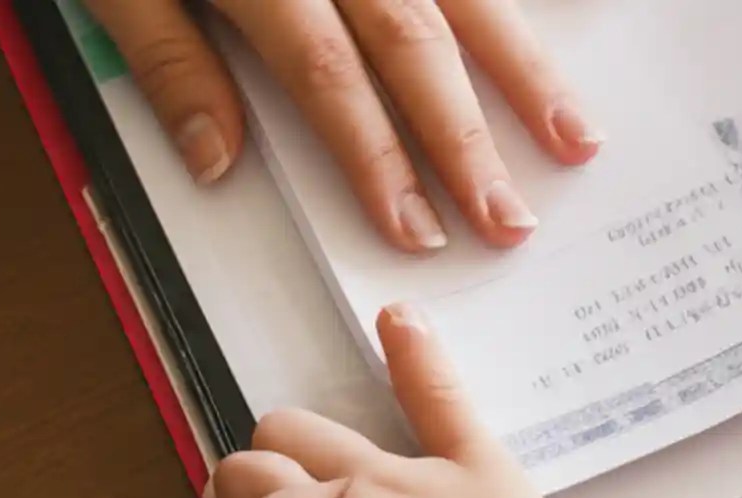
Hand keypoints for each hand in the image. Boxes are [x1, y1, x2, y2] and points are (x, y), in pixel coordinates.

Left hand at [84, 0, 601, 250]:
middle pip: (416, 47)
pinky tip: (572, 22)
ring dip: (524, 70)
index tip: (417, 230)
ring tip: (576, 138)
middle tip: (512, 219)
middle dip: (468, 140)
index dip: (378, 158)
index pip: (330, 77)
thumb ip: (165, 58)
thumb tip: (215, 159)